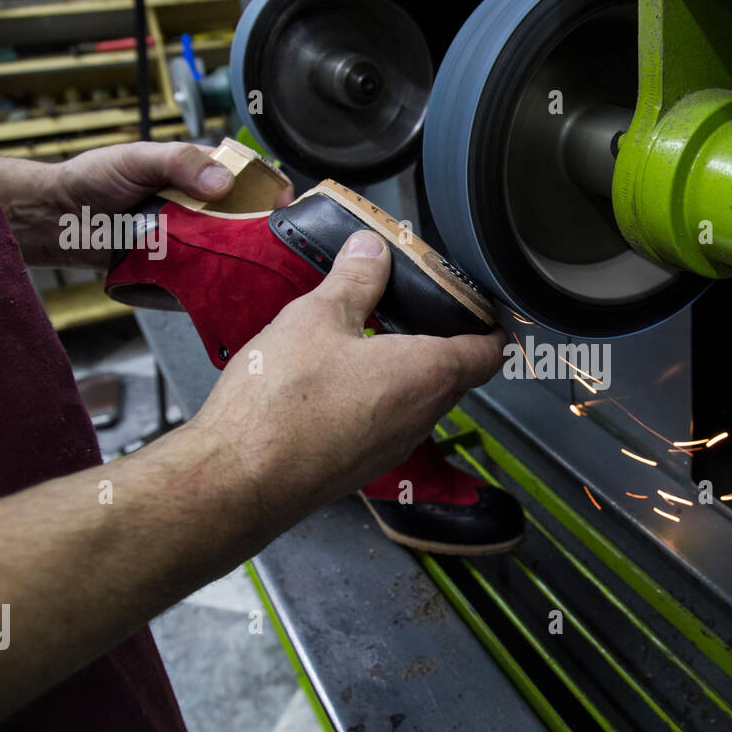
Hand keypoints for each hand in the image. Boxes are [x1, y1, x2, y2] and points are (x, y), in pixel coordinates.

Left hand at [0, 142, 294, 267]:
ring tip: (268, 272)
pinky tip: (238, 292)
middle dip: (268, 232)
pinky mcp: (181, 269)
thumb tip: (222, 183)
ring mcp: (194, 240)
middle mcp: (204, 208)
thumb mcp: (137, 159)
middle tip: (281, 246)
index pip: (250, 177)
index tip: (284, 203)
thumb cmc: (93, 180)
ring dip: (249, 261)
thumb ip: (178, 163)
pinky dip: (223, 285)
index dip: (272, 188)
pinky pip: (209, 278)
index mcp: (200, 174)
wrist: (58, 220)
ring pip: (234, 252)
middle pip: (250, 219)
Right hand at [189, 230, 504, 523]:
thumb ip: (354, 281)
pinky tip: (342, 382)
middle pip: (456, 377)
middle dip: (446, 343)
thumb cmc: (280, 405)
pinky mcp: (361, 465)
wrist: (239, 480)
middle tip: (425, 312)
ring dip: (409, 373)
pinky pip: (387, 425)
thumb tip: (372, 251)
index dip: (492, 329)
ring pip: (420, 403)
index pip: (487, 353)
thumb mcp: (316, 318)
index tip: (486, 311)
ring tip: (378, 340)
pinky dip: (379, 399)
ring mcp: (392, 448)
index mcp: (426, 375)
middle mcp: (420, 417)